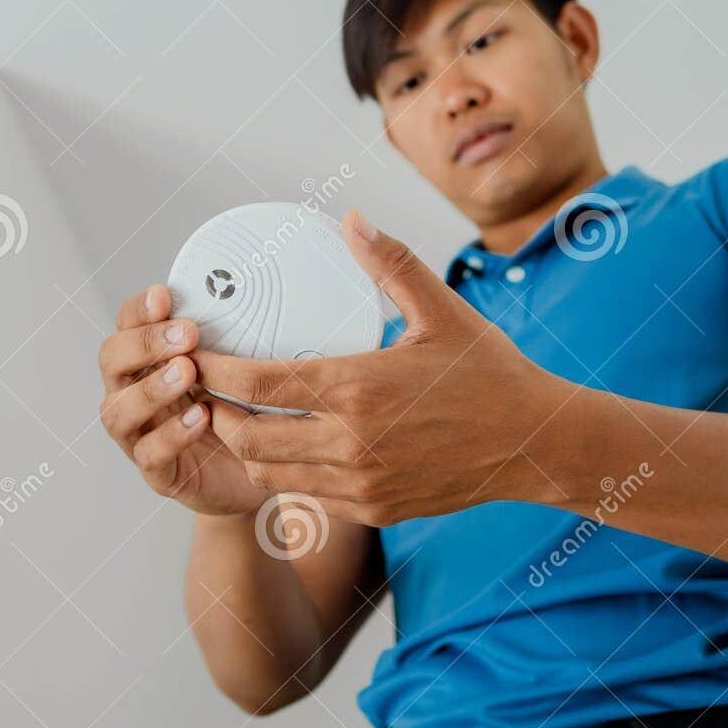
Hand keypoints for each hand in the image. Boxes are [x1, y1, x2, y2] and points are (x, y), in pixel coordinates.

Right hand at [97, 284, 269, 515]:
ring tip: (187, 372)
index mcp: (149, 364)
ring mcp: (142, 436)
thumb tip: (247, 298)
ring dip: (151, 388)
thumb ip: (226, 343)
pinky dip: (171, 435)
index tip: (163, 296)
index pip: (127, 327)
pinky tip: (200, 417)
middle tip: (186, 334)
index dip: (138, 311)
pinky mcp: (160, 474)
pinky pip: (149, 456)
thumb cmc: (241, 415)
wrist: (256, 475)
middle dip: (144, 343)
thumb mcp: (236, 372)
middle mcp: (135, 396)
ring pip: (118, 411)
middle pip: (111, 362)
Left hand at [192, 210, 573, 526]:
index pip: (254, 385)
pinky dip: (284, 472)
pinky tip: (286, 446)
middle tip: (205, 389)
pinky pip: (306, 494)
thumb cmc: (489, 373)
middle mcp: (350, 443)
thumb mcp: (442, 311)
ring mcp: (360, 483)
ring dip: (244, 447)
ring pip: (268, 474)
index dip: (212, 371)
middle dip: (214, 414)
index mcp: (357, 388)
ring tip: (235, 418)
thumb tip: (352, 220)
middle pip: (246, 438)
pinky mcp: (372, 508)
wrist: (533, 444)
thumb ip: (391, 264)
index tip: (194, 354)